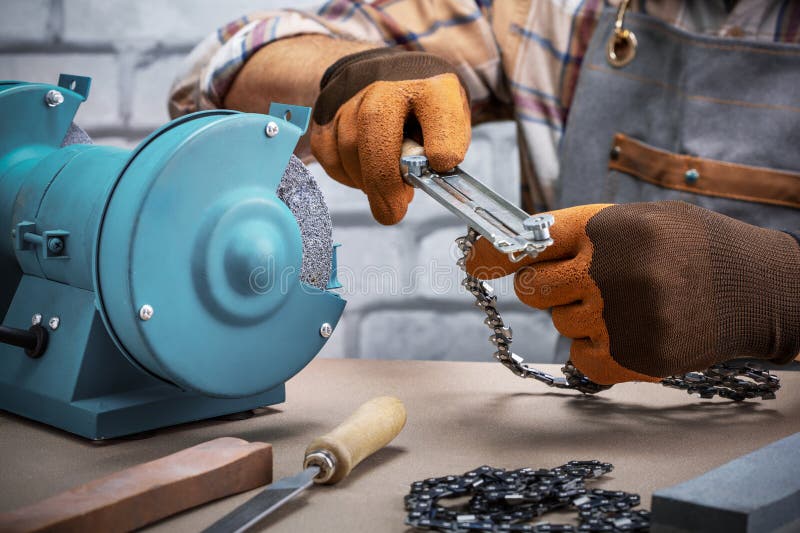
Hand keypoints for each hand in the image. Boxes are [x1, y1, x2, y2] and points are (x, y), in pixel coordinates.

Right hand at [311, 48, 470, 224]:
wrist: (393, 81)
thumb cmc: (427, 114)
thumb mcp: (451, 128)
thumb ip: (443, 152)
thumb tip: (416, 184)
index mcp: (433, 89)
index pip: (439, 112)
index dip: (442, 146)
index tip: (441, 166)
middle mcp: (389, 86)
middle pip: (376, 128)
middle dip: (383, 180)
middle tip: (392, 212)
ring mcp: (354, 97)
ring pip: (348, 146)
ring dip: (365, 181)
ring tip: (385, 191)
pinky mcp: (328, 113)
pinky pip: (328, 153)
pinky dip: (345, 175)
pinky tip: (363, 177)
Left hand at [466, 201, 799, 384]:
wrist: (758, 288)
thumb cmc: (695, 248)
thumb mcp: (642, 219)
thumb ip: (585, 232)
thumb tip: (524, 248)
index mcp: (605, 227)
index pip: (530, 239)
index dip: (495, 251)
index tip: (474, 259)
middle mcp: (605, 270)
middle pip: (532, 288)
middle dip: (543, 287)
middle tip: (578, 284)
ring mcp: (618, 317)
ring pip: (560, 324)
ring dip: (580, 318)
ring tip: (628, 305)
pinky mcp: (632, 356)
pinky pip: (581, 359)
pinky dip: (595, 351)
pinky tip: (628, 332)